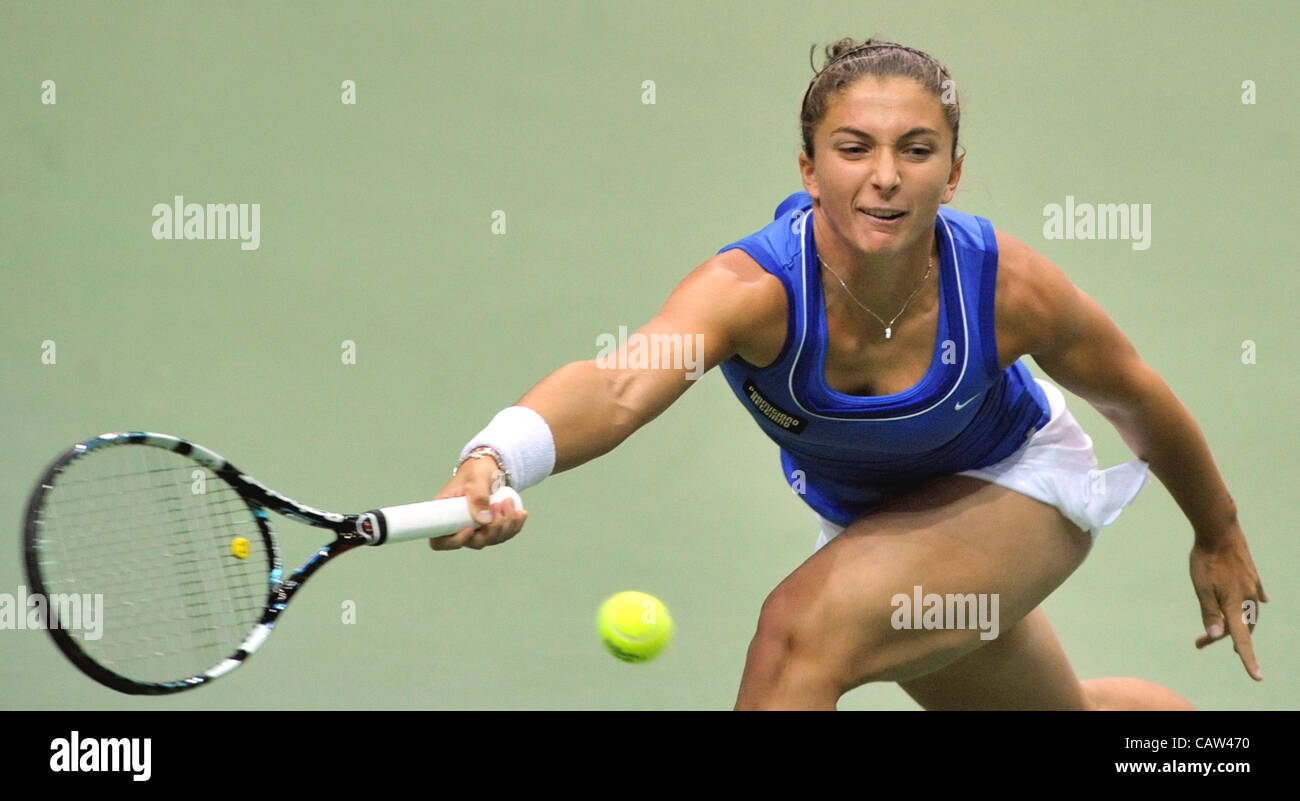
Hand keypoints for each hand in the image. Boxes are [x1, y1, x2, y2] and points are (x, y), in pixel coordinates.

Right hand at [428, 456, 527, 550]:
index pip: (440, 540)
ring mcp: (476, 528)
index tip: (470, 528)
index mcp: (444, 514)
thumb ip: (478, 496)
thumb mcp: (476, 479)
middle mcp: (458, 525)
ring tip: (509, 502)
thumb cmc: (477, 470)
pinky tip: (521, 513)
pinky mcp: (491, 527)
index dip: (456, 541)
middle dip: (492, 529)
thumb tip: (484, 521)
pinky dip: (515, 526)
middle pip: (474, 542)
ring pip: (492, 539)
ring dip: (506, 525)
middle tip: (500, 505)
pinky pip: (504, 534)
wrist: (489, 466)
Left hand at [1189, 521, 1266, 679]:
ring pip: (1249, 612)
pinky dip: (1254, 604)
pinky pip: (1257, 595)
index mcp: (1236, 605)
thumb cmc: (1206, 560)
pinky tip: (1263, 604)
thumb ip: (1209, 612)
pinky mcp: (1253, 575)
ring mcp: (1253, 586)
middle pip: (1242, 626)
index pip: (1242, 639)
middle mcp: (1249, 598)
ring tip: (1222, 630)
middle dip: (1224, 638)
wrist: (1219, 530)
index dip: (1248, 660)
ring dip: (1237, 623)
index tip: (1257, 677)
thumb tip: (1214, 636)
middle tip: (1200, 643)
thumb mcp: (1201, 588)